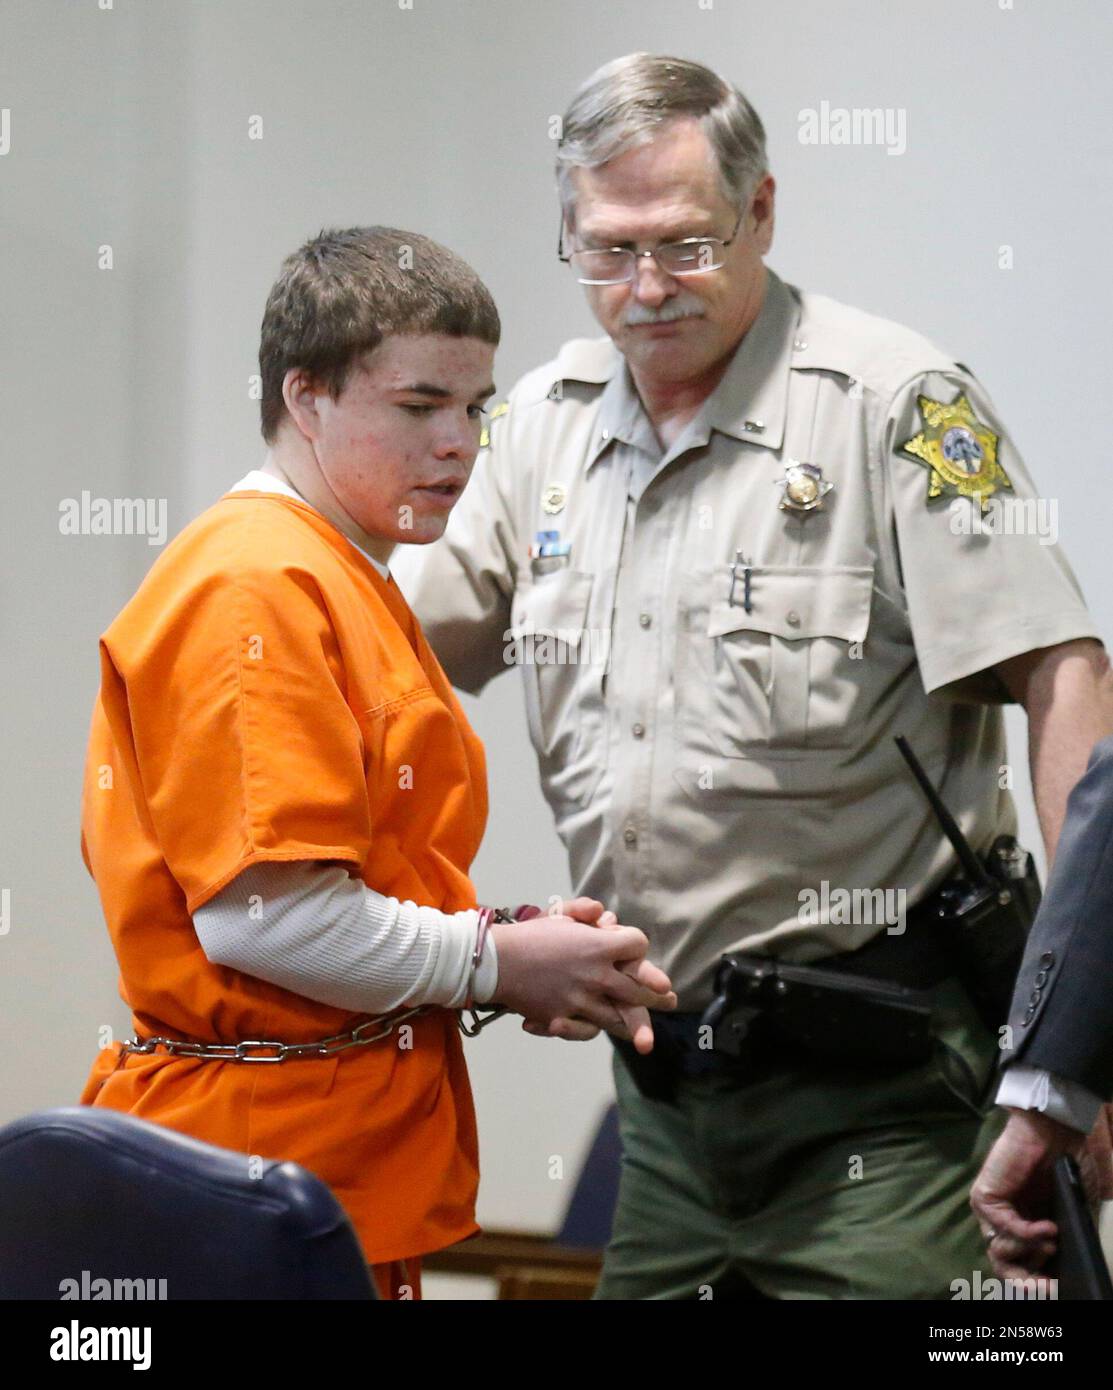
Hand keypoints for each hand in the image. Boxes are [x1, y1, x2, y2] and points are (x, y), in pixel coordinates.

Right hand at [491, 903, 674, 1054]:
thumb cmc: (529, 935)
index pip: (637, 945)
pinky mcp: (564, 1018)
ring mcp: (582, 1000)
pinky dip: (593, 1029)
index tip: (632, 947)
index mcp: (598, 946)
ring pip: (619, 1015)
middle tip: (670, 998)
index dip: (636, 945)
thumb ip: (584, 910)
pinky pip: (588, 1030)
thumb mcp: (559, 915)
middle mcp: (596, 975)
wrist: (496, 962)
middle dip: (657, 993)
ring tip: (647, 1030)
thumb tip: (605, 914)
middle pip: (639, 988)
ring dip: (634, 1021)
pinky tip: (602, 1029)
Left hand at [970, 1108, 1089, 1278]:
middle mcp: (1003, 1221)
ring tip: (1053, 1240)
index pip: (1019, 1264)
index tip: (1056, 1289)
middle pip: (1003, 1264)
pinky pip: (1004, 1227)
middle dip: (1028, 1280)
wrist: (1052, 1131)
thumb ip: (1065, 1234)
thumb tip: (1063, 1264)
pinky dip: (1028, 1232)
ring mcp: (991, 1209)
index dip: (1036, 1283)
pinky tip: (1049, 1228)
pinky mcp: (985, 1197)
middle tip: (1051, 1286)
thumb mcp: (1071, 1208)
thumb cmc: (1065, 1164)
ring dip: (1032, 1251)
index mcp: (1024, 1225)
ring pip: (1001, 1251)